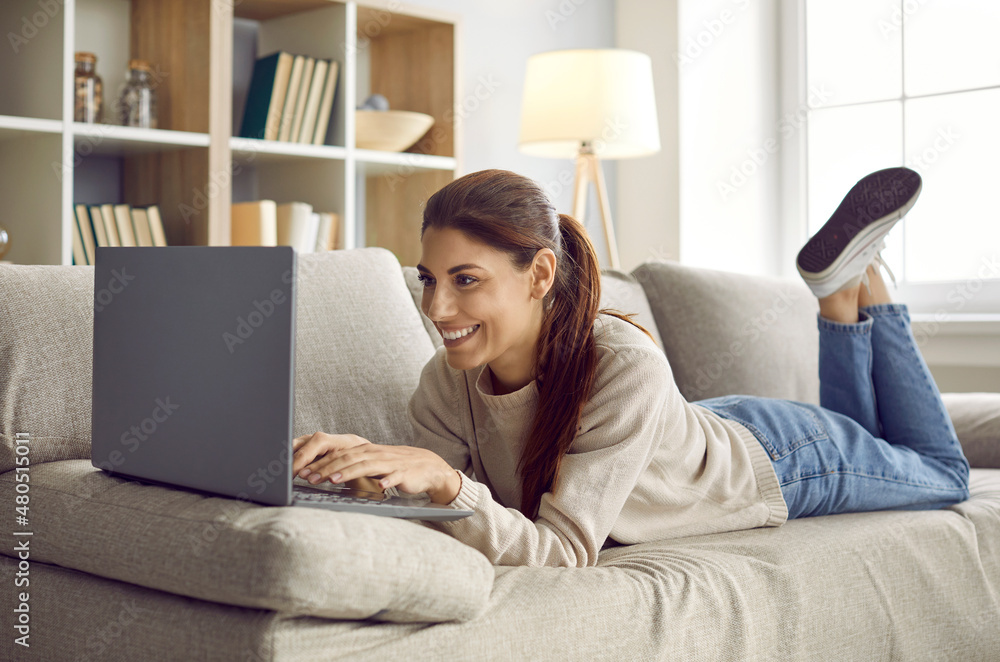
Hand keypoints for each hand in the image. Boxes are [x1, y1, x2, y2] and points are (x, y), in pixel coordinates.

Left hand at [292, 431, 460, 504]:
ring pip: (365, 466)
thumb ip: (351, 466)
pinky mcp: (404, 473)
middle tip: (310, 477)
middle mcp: (375, 454)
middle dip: (326, 468)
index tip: (303, 472)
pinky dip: (386, 481)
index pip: (338, 455)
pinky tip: (380, 486)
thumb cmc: (395, 467)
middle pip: (347, 459)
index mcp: (365, 451)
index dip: (320, 463)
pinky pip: (394, 477)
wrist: (427, 467)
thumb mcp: (371, 464)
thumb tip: (326, 471)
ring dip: (348, 472)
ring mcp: (389, 463)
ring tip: (333, 480)